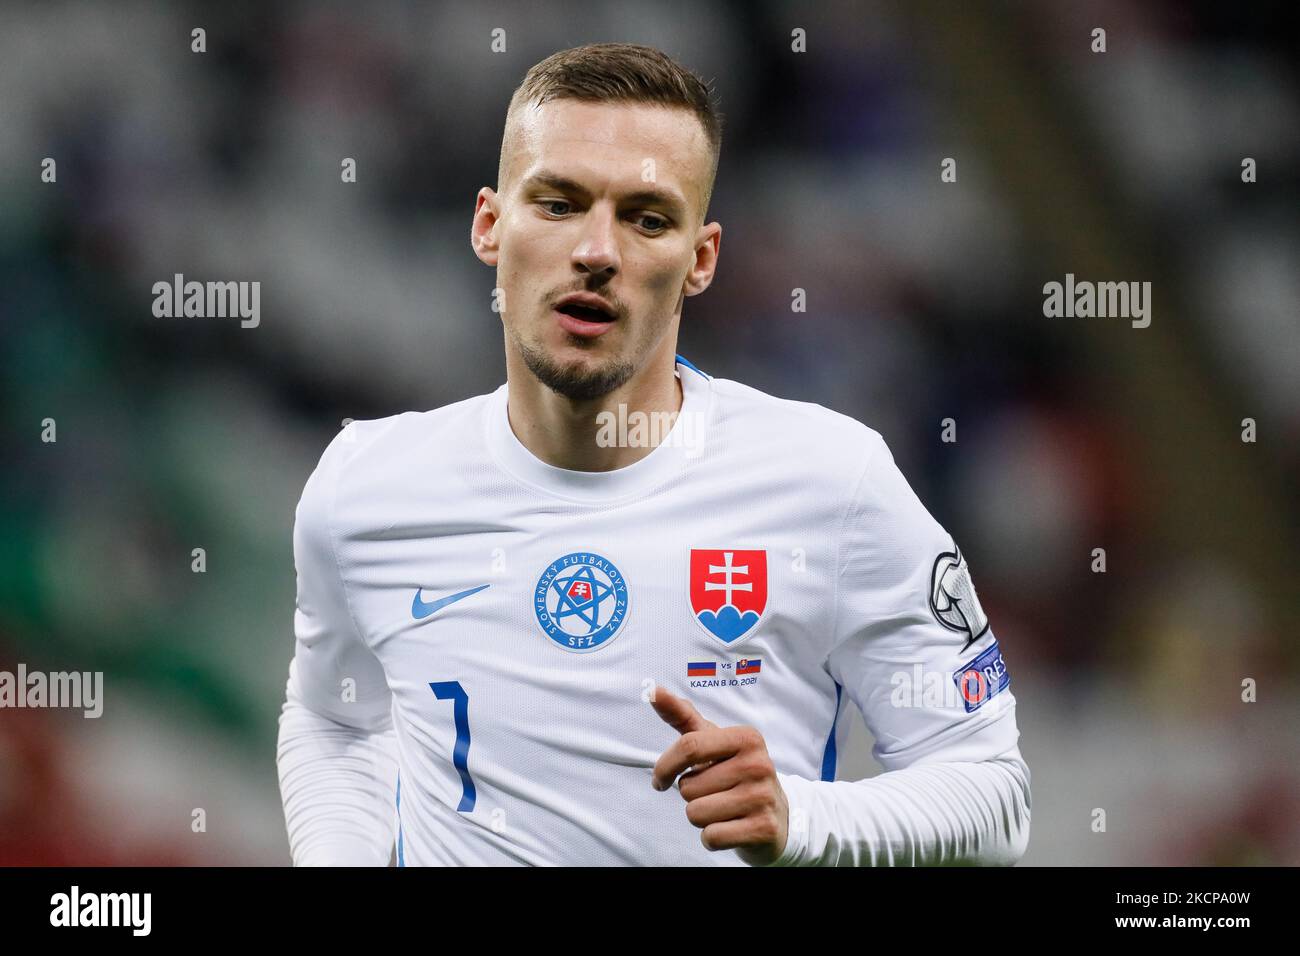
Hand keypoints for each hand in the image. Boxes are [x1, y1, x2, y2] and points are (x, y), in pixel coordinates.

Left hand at [649, 684, 788, 865]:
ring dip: (701, 817)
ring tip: (722, 809)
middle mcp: (758, 764)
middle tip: (714, 793)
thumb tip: (653, 690)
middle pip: (688, 786)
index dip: (665, 766)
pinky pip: (711, 836)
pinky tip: (730, 827)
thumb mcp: (713, 742)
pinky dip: (712, 837)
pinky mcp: (763, 829)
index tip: (660, 779)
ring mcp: (763, 797)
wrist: (778, 815)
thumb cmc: (736, 773)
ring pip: (696, 813)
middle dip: (691, 795)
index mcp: (746, 738)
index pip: (689, 746)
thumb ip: (682, 716)